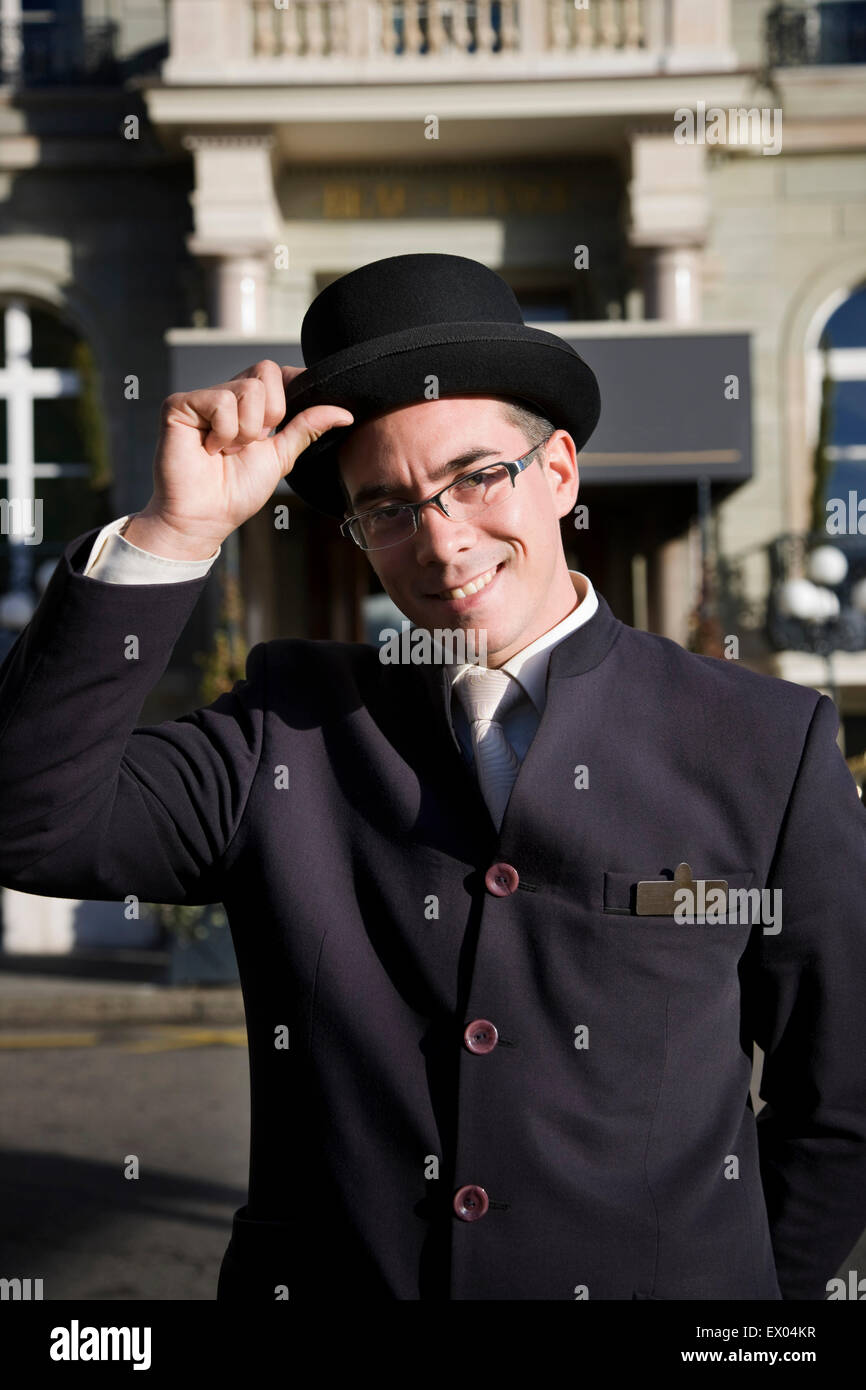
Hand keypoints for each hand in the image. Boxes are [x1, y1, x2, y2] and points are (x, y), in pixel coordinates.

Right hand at [131, 361, 351, 556]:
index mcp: (249, 405)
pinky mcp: (180, 404)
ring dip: (246, 432)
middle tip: (249, 444)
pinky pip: (221, 401)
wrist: (206, 518)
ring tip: (226, 451)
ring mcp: (202, 397)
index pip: (278, 373)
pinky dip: (224, 432)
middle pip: (266, 372)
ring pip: (247, 389)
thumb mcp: (281, 457)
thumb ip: (307, 428)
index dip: (291, 389)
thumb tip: (344, 413)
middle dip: (269, 416)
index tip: (284, 424)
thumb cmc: (236, 492)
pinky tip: (209, 448)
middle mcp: (226, 394)